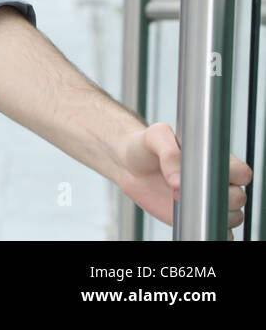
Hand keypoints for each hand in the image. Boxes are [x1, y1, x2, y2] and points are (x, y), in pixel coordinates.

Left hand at [116, 122, 251, 237]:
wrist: (129, 165)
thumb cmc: (144, 146)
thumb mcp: (155, 137)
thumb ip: (169, 153)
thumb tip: (178, 181)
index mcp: (214, 159)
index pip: (241, 173)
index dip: (228, 177)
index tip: (199, 176)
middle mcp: (215, 181)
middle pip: (238, 198)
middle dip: (212, 198)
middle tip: (179, 190)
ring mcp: (208, 201)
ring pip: (232, 217)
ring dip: (209, 214)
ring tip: (179, 201)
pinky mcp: (198, 217)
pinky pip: (218, 232)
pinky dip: (209, 231)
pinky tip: (189, 220)